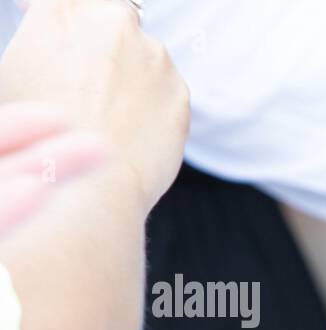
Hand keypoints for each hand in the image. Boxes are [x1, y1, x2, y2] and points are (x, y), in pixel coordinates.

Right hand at [0, 0, 188, 208]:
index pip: (70, 5)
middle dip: (106, 44)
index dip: (71, 30)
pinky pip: (165, 93)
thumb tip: (47, 49)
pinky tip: (132, 135)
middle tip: (94, 84)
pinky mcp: (180, 90)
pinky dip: (154, 109)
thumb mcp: (12, 80)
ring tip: (110, 119)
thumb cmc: (37, 140)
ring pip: (143, 57)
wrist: (90, 186)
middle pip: (113, 19)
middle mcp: (112, 22)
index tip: (71, 48)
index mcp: (61, 12)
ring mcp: (152, 55)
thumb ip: (37, 49)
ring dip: (132, 78)